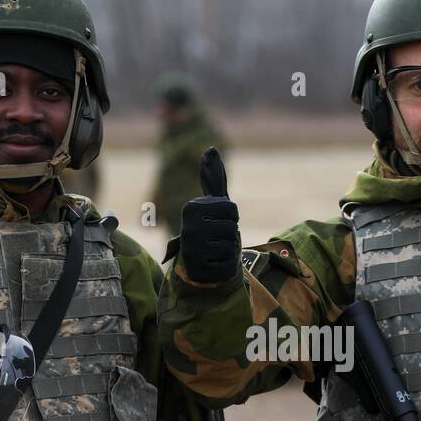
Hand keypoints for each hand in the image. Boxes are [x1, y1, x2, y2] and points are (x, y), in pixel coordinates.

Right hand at [178, 147, 240, 282]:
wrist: (198, 261)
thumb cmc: (209, 226)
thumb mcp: (212, 202)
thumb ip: (213, 177)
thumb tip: (212, 149)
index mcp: (191, 208)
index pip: (231, 209)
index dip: (232, 216)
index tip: (220, 220)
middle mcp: (188, 229)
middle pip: (232, 228)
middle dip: (230, 234)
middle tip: (217, 237)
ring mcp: (193, 251)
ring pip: (231, 247)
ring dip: (229, 249)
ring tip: (216, 249)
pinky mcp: (200, 271)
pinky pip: (229, 265)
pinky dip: (227, 265)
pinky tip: (215, 263)